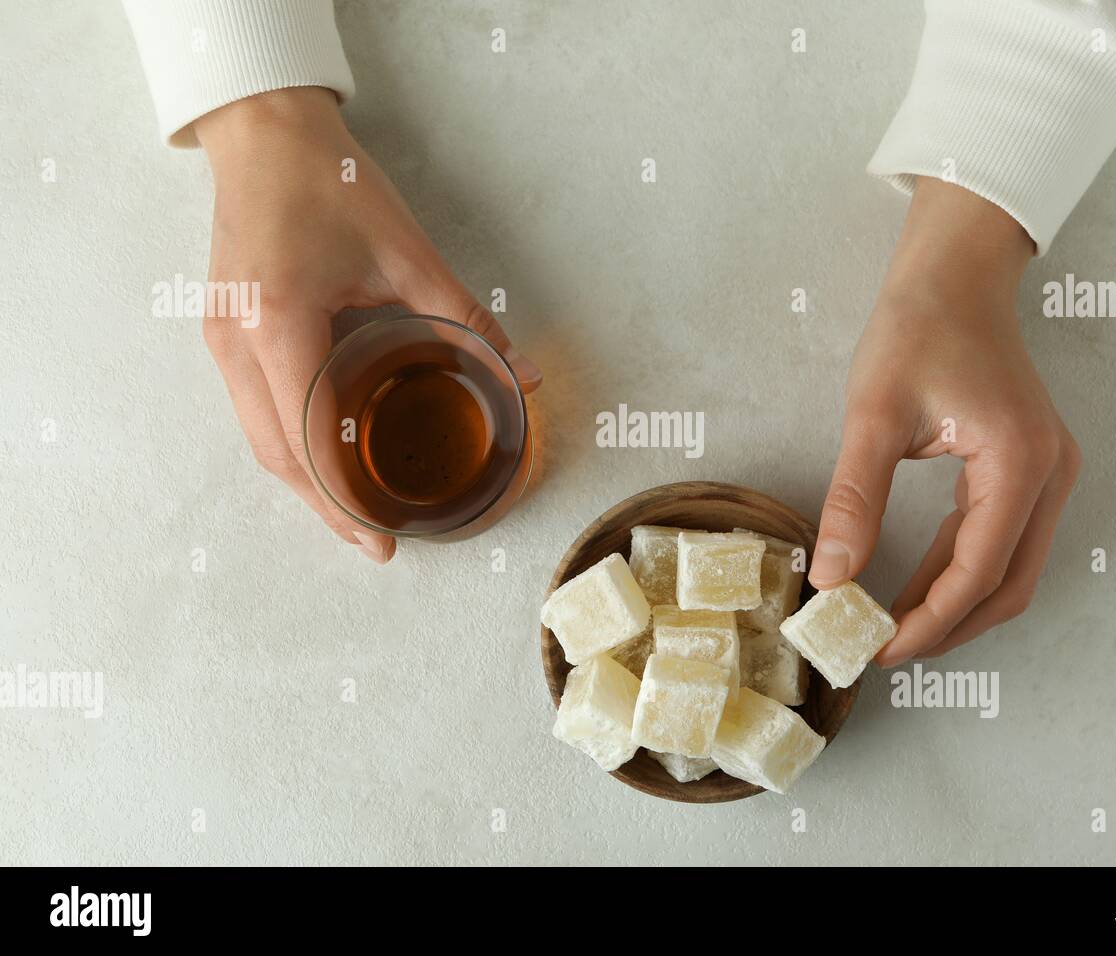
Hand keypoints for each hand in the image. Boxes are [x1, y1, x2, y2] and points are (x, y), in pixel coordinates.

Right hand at [194, 88, 540, 562]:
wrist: (265, 133)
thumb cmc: (330, 184)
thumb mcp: (406, 253)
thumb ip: (465, 319)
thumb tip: (525, 376)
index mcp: (279, 325)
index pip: (309, 440)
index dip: (345, 499)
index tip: (383, 539)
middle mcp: (237, 344)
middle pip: (276, 456)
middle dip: (325, 509)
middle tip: (376, 545)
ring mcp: (220, 340)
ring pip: (259, 439)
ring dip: (306, 483)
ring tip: (355, 515)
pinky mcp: (223, 331)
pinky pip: (254, 409)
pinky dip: (291, 445)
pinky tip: (328, 461)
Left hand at [809, 177, 1079, 663]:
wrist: (955, 277)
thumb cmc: (916, 330)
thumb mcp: (872, 414)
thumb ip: (855, 498)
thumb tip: (832, 577)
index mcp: (1020, 463)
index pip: (979, 571)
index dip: (930, 620)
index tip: (878, 647)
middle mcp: (1051, 476)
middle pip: (1009, 586)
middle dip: (948, 628)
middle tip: (882, 650)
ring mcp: (1050, 475)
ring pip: (1012, 572)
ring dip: (957, 608)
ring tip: (892, 628)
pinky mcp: (1033, 470)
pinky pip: (1004, 542)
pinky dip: (962, 574)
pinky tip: (915, 590)